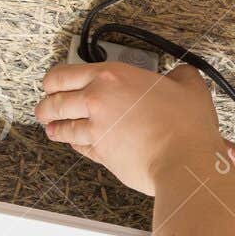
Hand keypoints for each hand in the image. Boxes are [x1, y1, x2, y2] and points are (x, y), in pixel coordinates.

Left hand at [35, 61, 219, 194]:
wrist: (184, 161)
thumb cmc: (186, 125)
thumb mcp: (190, 87)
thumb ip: (180, 76)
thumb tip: (181, 75)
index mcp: (112, 77)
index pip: (64, 74)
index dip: (53, 80)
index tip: (52, 83)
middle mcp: (97, 102)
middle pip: (54, 102)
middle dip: (46, 106)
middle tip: (45, 108)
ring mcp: (96, 130)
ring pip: (62, 128)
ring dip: (55, 128)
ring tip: (52, 128)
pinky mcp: (101, 154)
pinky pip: (79, 148)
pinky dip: (75, 146)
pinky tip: (76, 144)